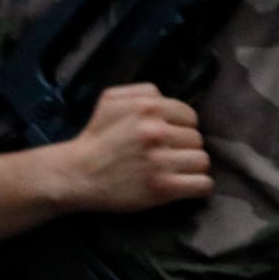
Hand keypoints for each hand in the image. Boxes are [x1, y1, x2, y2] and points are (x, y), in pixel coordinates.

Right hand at [60, 84, 211, 211]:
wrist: (75, 174)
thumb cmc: (95, 138)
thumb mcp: (111, 100)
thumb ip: (142, 92)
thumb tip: (167, 98)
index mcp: (148, 108)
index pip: (190, 116)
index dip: (180, 127)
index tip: (167, 138)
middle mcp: (157, 132)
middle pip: (197, 139)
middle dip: (183, 147)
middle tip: (165, 155)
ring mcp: (161, 161)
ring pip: (202, 161)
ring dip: (190, 167)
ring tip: (172, 170)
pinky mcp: (164, 187)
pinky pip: (203, 184)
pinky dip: (197, 186)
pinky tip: (183, 185)